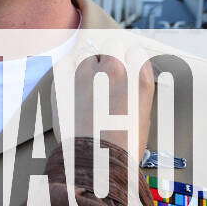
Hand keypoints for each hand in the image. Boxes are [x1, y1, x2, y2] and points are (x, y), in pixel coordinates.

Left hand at [73, 38, 153, 157]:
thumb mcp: (143, 114)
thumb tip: (129, 77)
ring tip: (87, 82)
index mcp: (138, 78)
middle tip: (105, 73)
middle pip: (112, 45)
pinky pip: (65, 63)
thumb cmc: (124, 144)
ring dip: (88, 63)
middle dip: (109, 56)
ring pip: (87, 52)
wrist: (97, 160)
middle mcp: (114, 70)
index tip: (125, 69)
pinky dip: (67, 70)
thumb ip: (136, 90)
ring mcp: (87, 72)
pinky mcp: (64, 80)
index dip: (129, 61)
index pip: (135, 52)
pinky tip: (71, 84)